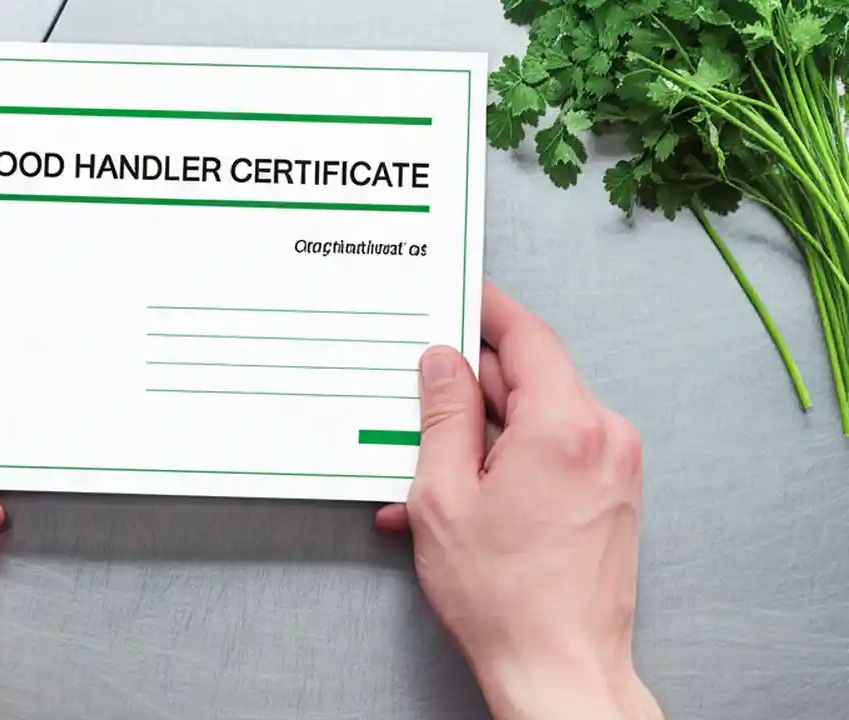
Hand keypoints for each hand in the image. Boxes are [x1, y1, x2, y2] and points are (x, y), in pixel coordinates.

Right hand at [376, 283, 662, 719]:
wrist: (559, 666)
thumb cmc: (504, 596)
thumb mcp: (443, 496)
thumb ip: (443, 416)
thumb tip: (442, 364)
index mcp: (563, 427)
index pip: (528, 337)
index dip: (490, 309)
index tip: (465, 292)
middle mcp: (602, 436)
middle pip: (532, 377)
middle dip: (473, 381)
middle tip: (423, 387)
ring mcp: (614, 465)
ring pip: (539, 416)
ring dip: (483, 430)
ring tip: (428, 466)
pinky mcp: (613, 491)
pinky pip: (554, 451)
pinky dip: (507, 459)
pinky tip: (462, 490)